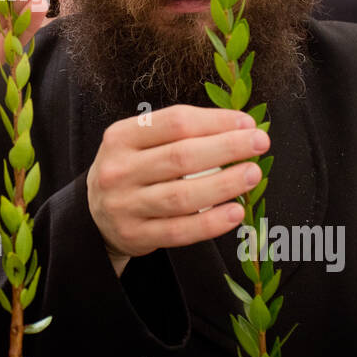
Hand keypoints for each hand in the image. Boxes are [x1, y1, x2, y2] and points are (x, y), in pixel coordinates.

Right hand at [87, 105, 268, 275]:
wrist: (96, 214)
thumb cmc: (132, 170)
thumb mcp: (141, 142)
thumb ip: (181, 133)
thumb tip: (240, 128)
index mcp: (121, 136)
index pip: (175, 122)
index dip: (215, 121)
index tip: (247, 124)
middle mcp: (118, 170)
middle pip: (181, 156)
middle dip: (227, 148)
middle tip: (260, 143)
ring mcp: (124, 205)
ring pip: (182, 195)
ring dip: (224, 184)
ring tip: (253, 174)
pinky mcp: (135, 235)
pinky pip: (179, 231)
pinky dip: (211, 222)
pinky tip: (236, 211)